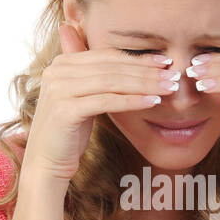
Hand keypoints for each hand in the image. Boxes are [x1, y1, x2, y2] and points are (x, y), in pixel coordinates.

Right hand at [20, 23, 180, 184]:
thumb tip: (127, 60)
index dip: (137, 58)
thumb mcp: (84, 98)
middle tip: (173, 75)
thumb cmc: (69, 132)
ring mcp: (59, 89)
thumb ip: (98, 76)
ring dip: (144, 84)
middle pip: (111, 67)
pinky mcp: (65, 110)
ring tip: (169, 88)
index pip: (107, 55)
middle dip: (146, 71)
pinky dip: (132, 101)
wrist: (46, 163)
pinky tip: (153, 102)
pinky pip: (107, 101)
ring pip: (112, 82)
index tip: (164, 62)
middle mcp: (57, 71)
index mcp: (61, 63)